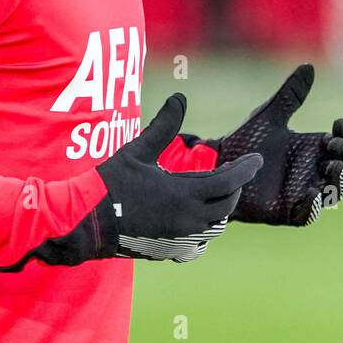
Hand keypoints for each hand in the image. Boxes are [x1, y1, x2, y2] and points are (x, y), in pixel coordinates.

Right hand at [0, 94, 262, 270]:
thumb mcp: (138, 150)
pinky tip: (199, 209)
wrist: (85, 222)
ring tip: (220, 187)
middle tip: (238, 170)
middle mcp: (186, 218)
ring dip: (222, 204)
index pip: (229, 182)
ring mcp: (178, 235)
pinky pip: (199, 235)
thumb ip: (163, 125)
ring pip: (215, 222)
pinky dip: (206, 221)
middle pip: (227, 204)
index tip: (256, 159)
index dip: (246, 169)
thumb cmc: (110, 183)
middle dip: (236, 186)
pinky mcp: (169, 245)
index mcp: (182, 194)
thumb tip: (180, 97)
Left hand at [192, 64, 342, 226]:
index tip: (338, 123)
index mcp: (313, 149)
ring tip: (332, 167)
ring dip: (338, 181)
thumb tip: (308, 66)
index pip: (342, 145)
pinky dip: (314, 206)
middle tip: (334, 145)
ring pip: (333, 193)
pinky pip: (309, 214)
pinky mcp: (288, 211)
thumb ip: (290, 95)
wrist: (219, 164)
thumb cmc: (246, 140)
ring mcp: (303, 192)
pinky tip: (312, 192)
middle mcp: (313, 171)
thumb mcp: (270, 115)